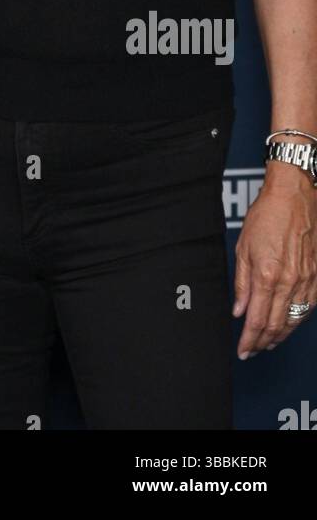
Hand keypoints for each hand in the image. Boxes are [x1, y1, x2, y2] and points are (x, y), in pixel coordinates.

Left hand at [232, 165, 316, 356]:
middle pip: (276, 325)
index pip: (257, 319)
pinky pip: (308, 308)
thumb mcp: (243, 248)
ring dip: (280, 335)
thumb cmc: (266, 217)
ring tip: (269, 342)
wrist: (293, 197)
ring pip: (294, 320)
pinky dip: (297, 320)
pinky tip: (288, 323)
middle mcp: (289, 282)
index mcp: (267, 276)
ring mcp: (306, 281)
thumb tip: (238, 310)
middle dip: (263, 342)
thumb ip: (241, 283)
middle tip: (253, 350)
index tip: (243, 350)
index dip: (249, 339)